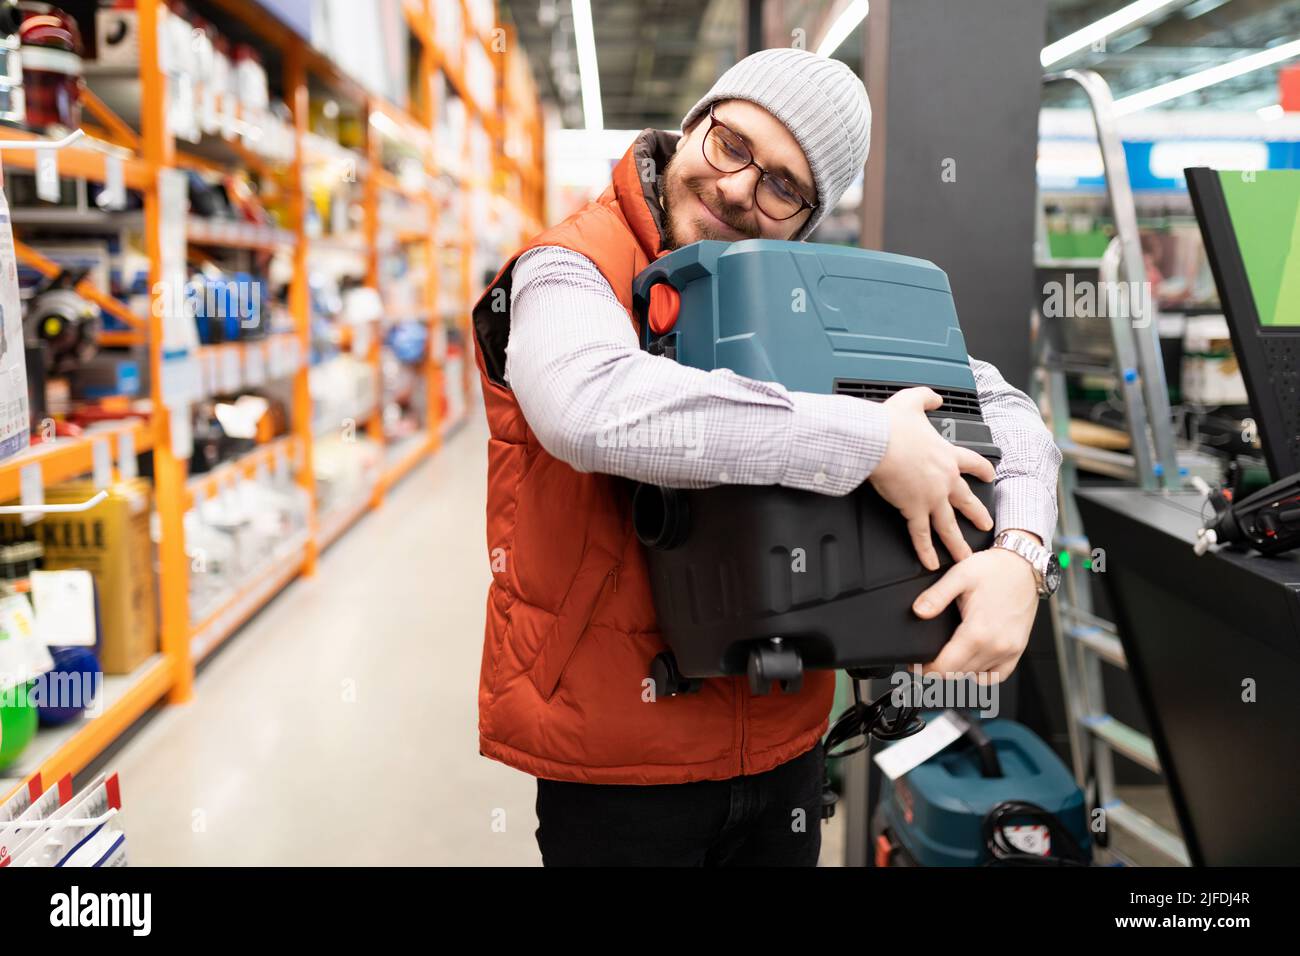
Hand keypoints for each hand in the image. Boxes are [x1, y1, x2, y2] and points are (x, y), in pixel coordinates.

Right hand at [869, 387, 994, 569]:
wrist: (877, 441)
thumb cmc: (890, 424)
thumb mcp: (912, 401)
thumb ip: (927, 398)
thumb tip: (935, 397)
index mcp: (945, 454)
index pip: (972, 463)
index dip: (982, 470)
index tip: (989, 476)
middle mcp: (943, 478)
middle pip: (965, 501)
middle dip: (977, 514)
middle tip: (986, 525)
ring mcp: (930, 497)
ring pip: (948, 525)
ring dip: (957, 543)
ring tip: (965, 557)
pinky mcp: (912, 509)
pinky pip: (920, 535)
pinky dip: (925, 551)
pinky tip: (930, 564)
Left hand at [910, 546, 1038, 682]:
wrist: (1024, 565)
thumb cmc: (994, 569)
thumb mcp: (960, 575)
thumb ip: (937, 595)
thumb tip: (918, 611)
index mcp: (978, 632)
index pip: (945, 667)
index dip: (925, 669)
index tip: (916, 664)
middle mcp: (995, 646)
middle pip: (958, 674)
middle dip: (938, 669)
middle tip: (926, 659)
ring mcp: (1009, 650)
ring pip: (975, 676)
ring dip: (957, 671)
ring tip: (946, 657)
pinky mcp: (1017, 650)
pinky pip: (997, 676)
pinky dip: (982, 675)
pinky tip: (971, 663)